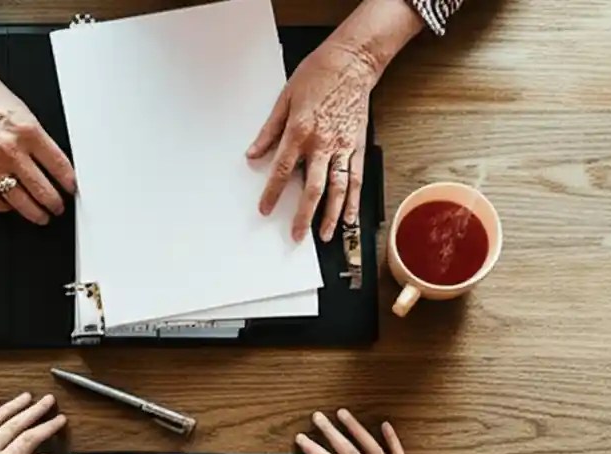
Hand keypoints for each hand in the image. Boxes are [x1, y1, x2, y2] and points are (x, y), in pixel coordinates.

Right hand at [0, 15, 75, 225]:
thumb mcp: (22, 107)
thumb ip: (36, 136)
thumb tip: (50, 160)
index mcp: (28, 129)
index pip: (59, 166)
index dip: (69, 182)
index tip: (71, 188)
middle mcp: (10, 148)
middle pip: (41, 188)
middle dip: (55, 203)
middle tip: (59, 207)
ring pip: (18, 199)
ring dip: (33, 212)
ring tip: (41, 215)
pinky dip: (1, 206)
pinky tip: (8, 205)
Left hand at [248, 40, 377, 242]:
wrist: (351, 62)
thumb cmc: (317, 75)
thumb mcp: (284, 99)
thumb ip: (269, 131)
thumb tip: (252, 153)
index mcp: (300, 132)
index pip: (282, 171)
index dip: (272, 193)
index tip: (264, 210)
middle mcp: (323, 144)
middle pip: (312, 188)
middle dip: (303, 215)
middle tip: (296, 235)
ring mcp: (343, 147)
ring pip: (337, 189)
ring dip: (330, 215)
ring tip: (324, 235)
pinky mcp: (358, 147)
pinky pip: (356, 179)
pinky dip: (353, 200)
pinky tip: (348, 217)